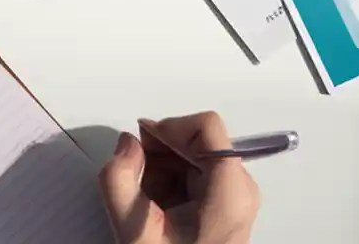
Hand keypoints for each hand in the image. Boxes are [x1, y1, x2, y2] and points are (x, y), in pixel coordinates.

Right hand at [98, 112, 259, 243]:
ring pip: (193, 155)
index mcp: (229, 191)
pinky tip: (153, 203)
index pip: (206, 127)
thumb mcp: (134, 231)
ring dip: (161, 165)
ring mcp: (234, 197)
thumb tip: (127, 142)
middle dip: (160, 149)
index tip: (142, 144)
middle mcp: (239, 188)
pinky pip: (194, 174)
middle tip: (133, 172)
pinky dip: (168, 179)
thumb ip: (119, 179)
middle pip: (198, 140)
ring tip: (142, 194)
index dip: (170, 128)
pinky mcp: (224, 206)